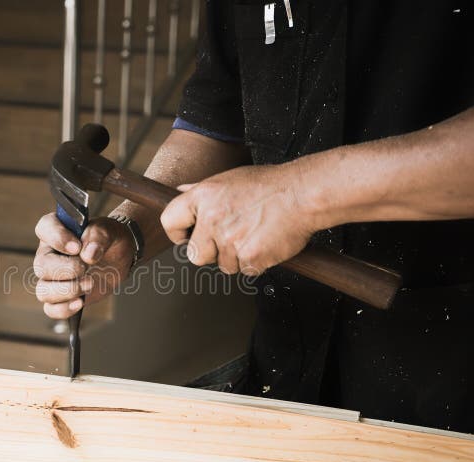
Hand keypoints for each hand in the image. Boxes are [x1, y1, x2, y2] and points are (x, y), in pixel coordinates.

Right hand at [33, 213, 134, 318]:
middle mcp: (48, 254)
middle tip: (86, 268)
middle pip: (41, 266)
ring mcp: (51, 277)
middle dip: (66, 270)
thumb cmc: (108, 240)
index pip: (44, 229)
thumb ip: (99, 236)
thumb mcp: (109, 230)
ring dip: (67, 291)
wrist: (118, 258)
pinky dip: (64, 309)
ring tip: (90, 284)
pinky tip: (80, 302)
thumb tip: (88, 254)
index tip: (77, 247)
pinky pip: (50, 308)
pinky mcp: (60, 296)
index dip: (58, 239)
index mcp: (57, 230)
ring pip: (43, 290)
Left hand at [160, 164, 316, 275]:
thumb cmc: (271, 185)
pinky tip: (264, 243)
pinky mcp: (249, 257)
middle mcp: (212, 218)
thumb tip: (179, 191)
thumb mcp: (229, 179)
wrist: (303, 194)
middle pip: (195, 254)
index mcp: (203, 196)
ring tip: (254, 234)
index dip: (179, 233)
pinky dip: (255, 262)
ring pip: (223, 265)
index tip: (188, 236)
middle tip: (231, 237)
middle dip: (211, 251)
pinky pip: (245, 270)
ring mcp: (230, 240)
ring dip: (237, 256)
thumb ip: (201, 190)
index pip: (170, 221)